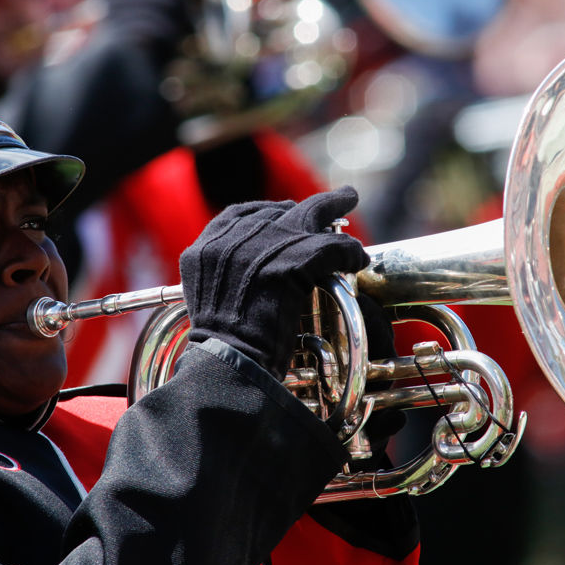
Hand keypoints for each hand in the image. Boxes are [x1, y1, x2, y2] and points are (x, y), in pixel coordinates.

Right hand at [179, 186, 368, 378]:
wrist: (229, 367)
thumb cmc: (224, 348)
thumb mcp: (211, 300)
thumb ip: (228, 273)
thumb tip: (259, 265)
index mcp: (205, 248)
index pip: (242, 214)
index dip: (273, 212)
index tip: (290, 211)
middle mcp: (230, 240)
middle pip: (279, 210)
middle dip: (310, 205)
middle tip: (339, 197)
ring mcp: (259, 250)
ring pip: (309, 221)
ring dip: (335, 219)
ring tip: (351, 204)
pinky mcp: (289, 265)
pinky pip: (329, 247)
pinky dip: (348, 252)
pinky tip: (359, 259)